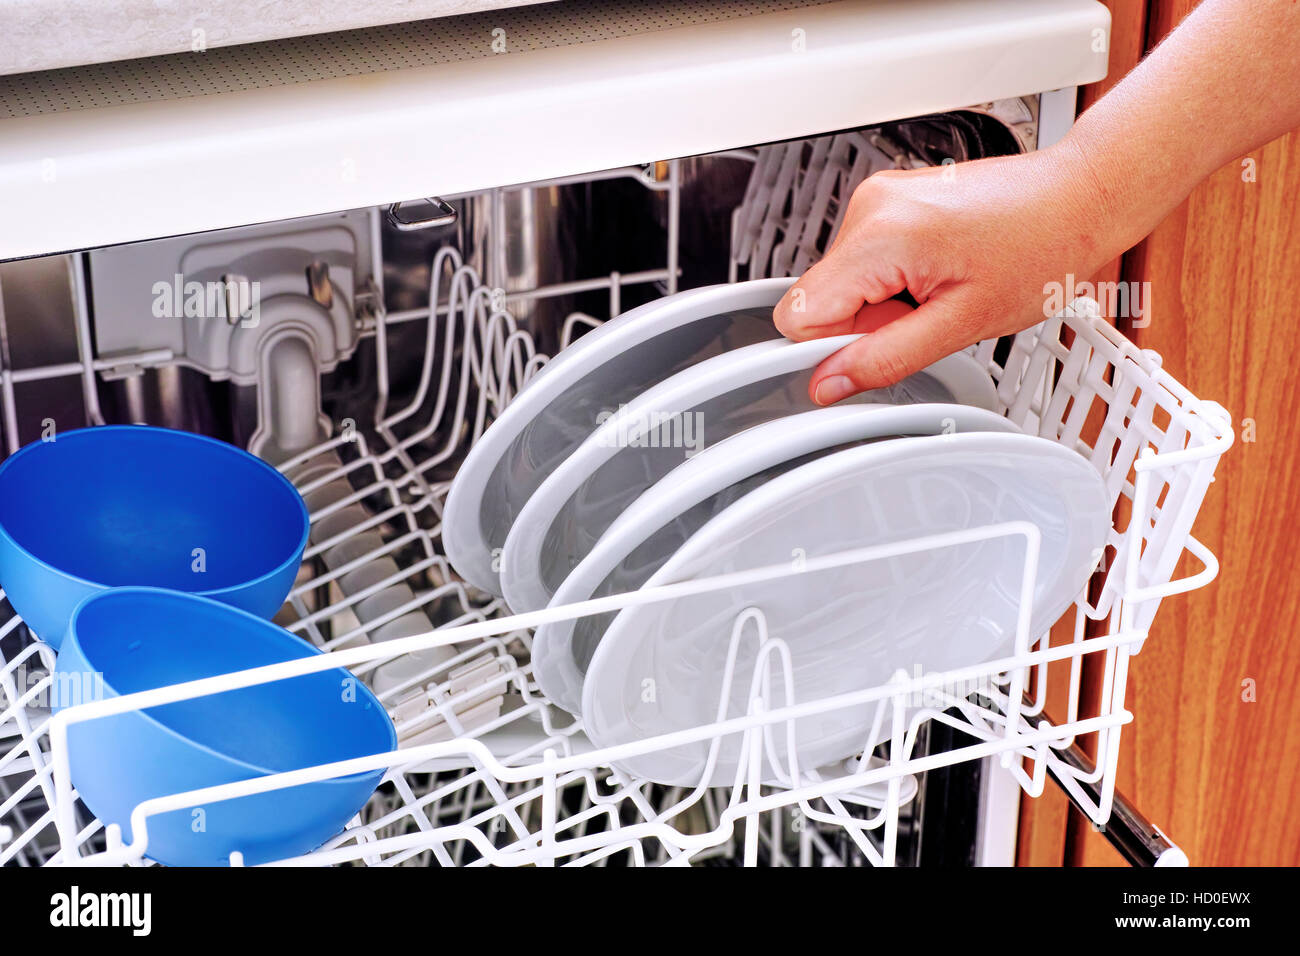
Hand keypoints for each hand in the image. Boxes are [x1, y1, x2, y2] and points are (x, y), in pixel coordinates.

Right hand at [773, 143, 1117, 404]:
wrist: (1079, 197)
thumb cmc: (1042, 248)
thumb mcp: (963, 324)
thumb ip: (885, 359)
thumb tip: (828, 384)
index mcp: (881, 234)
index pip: (798, 314)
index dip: (835, 346)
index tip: (880, 347)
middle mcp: (869, 206)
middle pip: (819, 298)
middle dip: (866, 323)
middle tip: (926, 315)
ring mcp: (876, 199)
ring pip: (841, 284)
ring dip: (883, 302)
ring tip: (941, 290)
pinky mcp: (887, 201)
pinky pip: (862, 261)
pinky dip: (893, 280)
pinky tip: (939, 272)